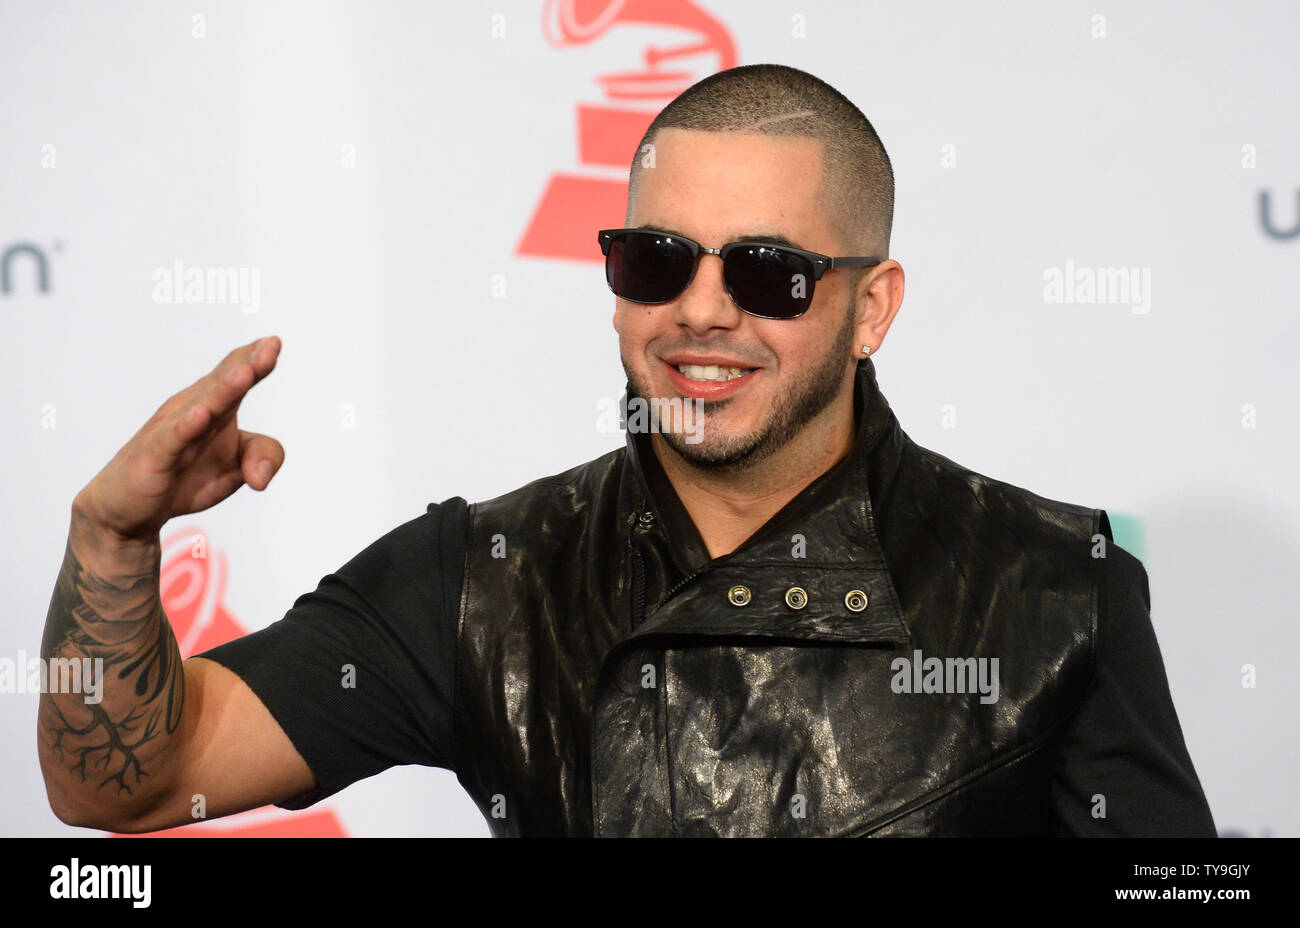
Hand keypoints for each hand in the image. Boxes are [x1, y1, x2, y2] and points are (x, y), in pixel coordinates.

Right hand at [75, 336, 285, 541]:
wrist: (127, 511)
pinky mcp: (155, 456)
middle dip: (248, 364)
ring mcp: (171, 430)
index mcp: (215, 408)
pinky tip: (201, 415)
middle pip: (223, 383)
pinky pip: (173, 438)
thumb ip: (263, 458)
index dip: (255, 358)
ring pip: (202, 405)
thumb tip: (264, 477)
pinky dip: (187, 426)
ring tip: (245, 373)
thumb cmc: (182, 480)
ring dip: (224, 390)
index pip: (235, 373)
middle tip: (271, 346)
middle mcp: (191, 409)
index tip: (275, 341)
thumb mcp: (234, 471)